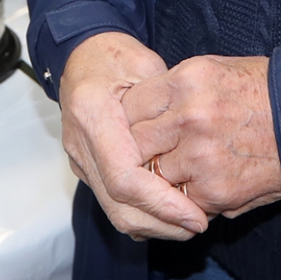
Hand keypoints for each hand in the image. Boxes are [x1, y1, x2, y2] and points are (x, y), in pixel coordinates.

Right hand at [58, 32, 209, 241]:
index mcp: (92, 113)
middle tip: (200, 223)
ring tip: (190, 221)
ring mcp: (80, 159)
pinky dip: (144, 215)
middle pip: (119, 204)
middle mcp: (80, 143)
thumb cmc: (116, 55)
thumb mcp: (147, 68)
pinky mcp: (86, 168)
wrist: (82, 54)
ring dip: (155, 224)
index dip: (162, 202)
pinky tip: (170, 213)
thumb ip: (165, 109)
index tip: (195, 214)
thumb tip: (195, 154)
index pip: (124, 177)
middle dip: (163, 222)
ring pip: (115, 211)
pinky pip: (113, 202)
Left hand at [123, 54, 280, 217]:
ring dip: (158, 177)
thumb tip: (134, 114)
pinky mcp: (216, 191)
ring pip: (153, 175)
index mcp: (183, 82)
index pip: (129, 106)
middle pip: (134, 143)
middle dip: (135, 150)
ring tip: (170, 170)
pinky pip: (180, 199)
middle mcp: (188, 118)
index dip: (126, 119)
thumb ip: (170, 92)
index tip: (131, 126)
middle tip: (141, 153)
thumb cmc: (257, 90)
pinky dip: (182, 196)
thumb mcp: (209, 71)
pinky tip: (194, 185)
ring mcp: (201, 157)